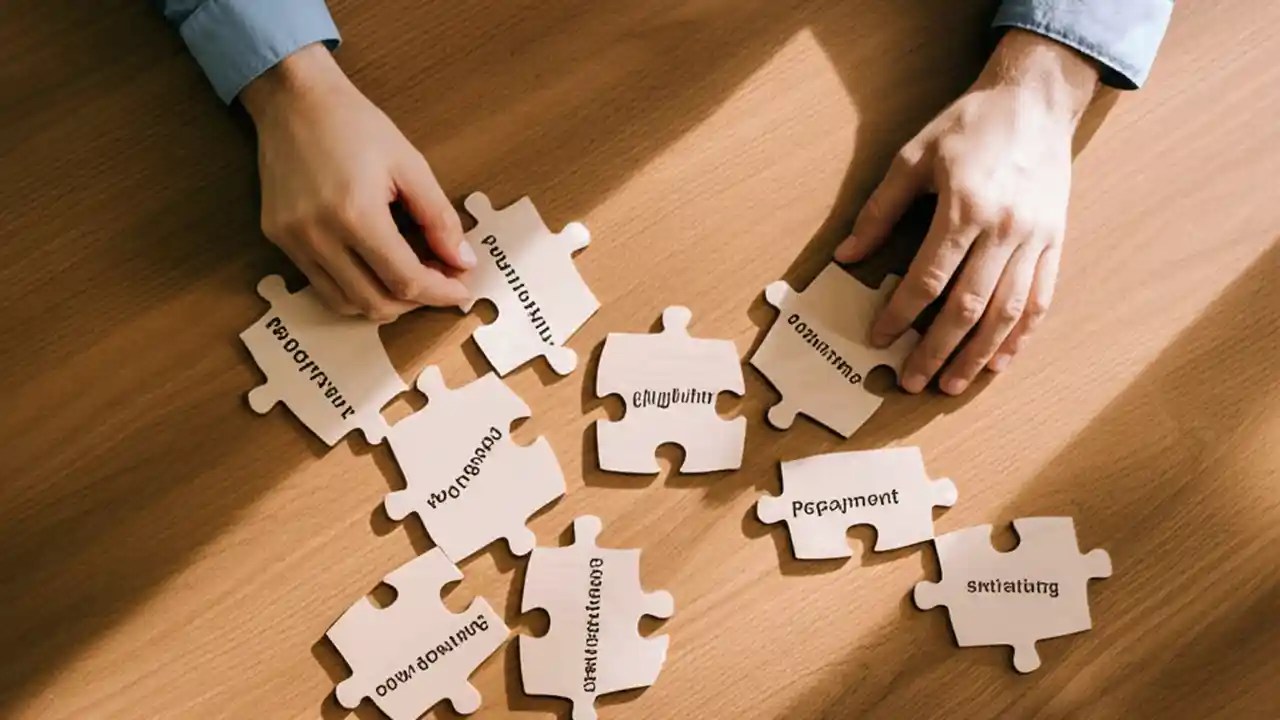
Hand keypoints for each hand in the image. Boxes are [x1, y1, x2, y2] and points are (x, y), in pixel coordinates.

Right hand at [241, 44, 472, 320]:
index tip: (460, 289)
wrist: (294, 97)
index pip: (404, 280)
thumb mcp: (410, 164)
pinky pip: (320, 285)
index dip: (439, 293)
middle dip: (414, 302)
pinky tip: (373, 269)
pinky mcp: (278, 239)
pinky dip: (352, 289)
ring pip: (344, 303)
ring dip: (382, 302)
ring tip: (406, 278)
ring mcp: (293, 241)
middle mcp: (318, 235)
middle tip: (437, 281)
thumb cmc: (355, 124)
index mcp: (355, 214)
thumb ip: (439, 217)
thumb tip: (463, 261)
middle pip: (375, 303)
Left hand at [835, 30, 1098, 394]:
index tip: (879, 338)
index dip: (900, 314)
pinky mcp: (1055, 243)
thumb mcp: (912, 157)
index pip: (928, 278)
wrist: (1034, 101)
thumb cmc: (968, 126)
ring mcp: (1034, 240)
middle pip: (968, 307)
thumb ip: (879, 210)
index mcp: (964, 208)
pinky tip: (1000, 361)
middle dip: (936, 350)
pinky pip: (1039, 300)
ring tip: (952, 384)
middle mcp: (1004, 230)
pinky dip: (1019, 335)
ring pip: (1006, 313)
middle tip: (912, 381)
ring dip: (977, 355)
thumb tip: (847, 256)